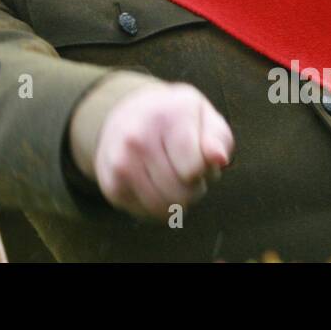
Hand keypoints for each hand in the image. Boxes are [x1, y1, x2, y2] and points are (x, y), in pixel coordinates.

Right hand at [91, 82, 233, 219]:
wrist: (127, 115)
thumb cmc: (175, 120)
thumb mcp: (202, 116)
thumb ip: (218, 138)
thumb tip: (219, 159)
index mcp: (167, 116)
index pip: (194, 169)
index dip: (204, 170)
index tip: (198, 155)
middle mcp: (138, 137)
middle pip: (181, 193)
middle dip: (192, 189)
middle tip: (186, 171)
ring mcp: (120, 162)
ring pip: (162, 209)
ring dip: (175, 201)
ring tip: (172, 178)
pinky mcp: (111, 184)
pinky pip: (145, 214)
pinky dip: (156, 207)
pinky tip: (154, 184)